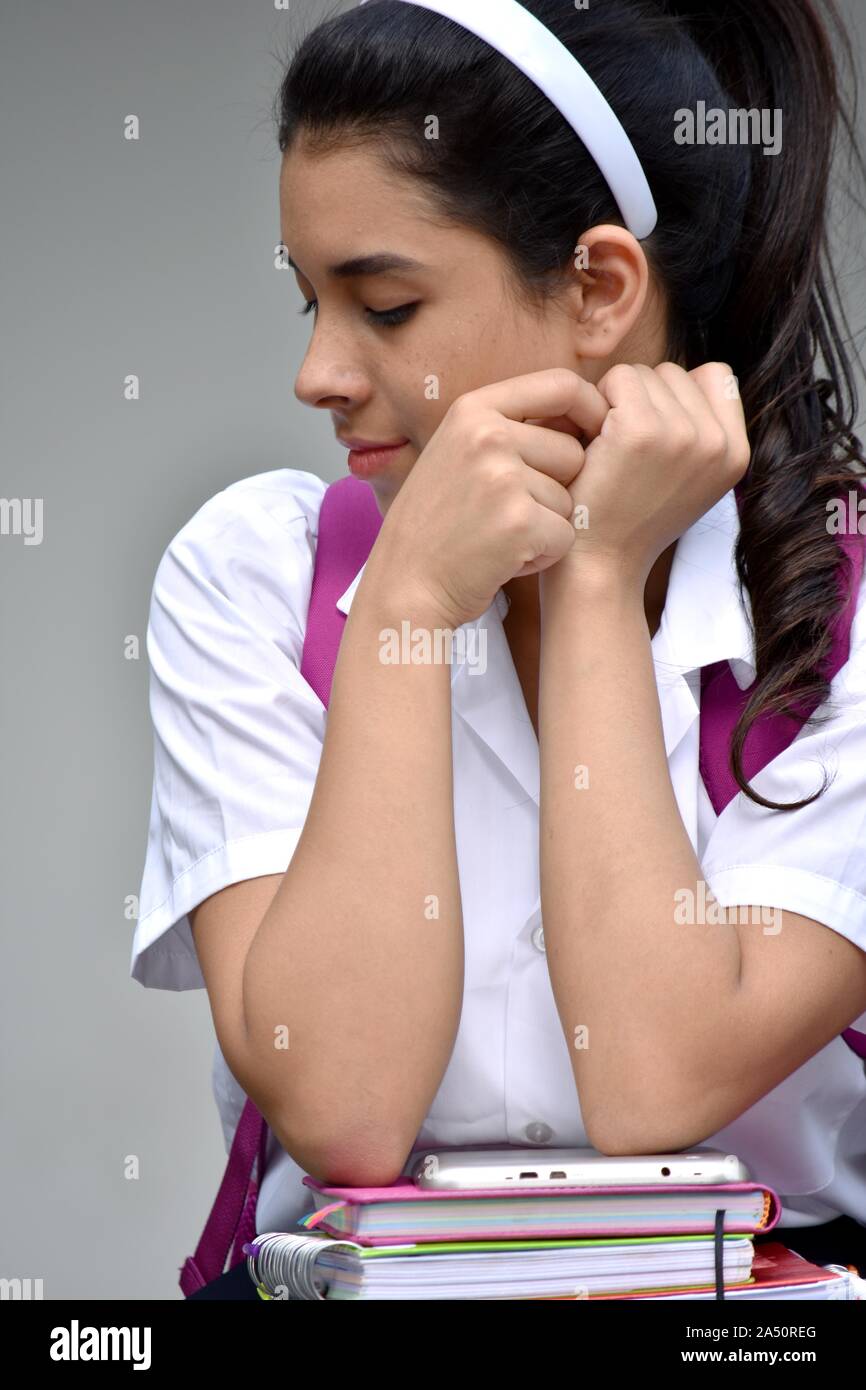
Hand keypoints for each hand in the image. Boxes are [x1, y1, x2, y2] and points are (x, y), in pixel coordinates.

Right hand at [371, 368, 607, 628]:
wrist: (405, 583)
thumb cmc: (438, 521)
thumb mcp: (458, 452)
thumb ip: (509, 427)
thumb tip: (579, 412)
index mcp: (474, 410)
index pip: (562, 384)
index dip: (590, 409)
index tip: (593, 435)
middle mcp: (488, 436)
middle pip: (573, 451)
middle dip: (558, 488)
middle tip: (511, 512)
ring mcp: (503, 478)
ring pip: (571, 498)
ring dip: (547, 525)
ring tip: (502, 536)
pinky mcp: (519, 523)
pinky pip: (566, 535)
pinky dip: (544, 556)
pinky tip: (506, 559)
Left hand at [553, 362, 751, 590]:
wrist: (600, 565)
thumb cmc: (631, 520)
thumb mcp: (689, 480)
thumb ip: (700, 432)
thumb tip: (690, 376)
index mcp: (737, 455)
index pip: (717, 376)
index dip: (676, 396)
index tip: (652, 435)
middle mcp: (718, 443)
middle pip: (675, 373)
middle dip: (642, 399)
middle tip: (623, 450)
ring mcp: (683, 435)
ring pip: (645, 373)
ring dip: (617, 401)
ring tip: (608, 449)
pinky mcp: (642, 430)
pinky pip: (618, 378)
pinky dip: (596, 401)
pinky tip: (592, 442)